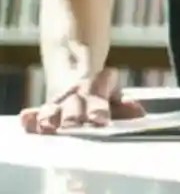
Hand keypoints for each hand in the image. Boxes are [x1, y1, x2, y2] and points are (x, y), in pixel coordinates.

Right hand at [18, 68, 145, 133]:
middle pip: (73, 107)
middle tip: (73, 125)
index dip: (98, 110)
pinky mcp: (44, 110)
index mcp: (97, 90)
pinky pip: (35, 115)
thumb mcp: (116, 94)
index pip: (98, 101)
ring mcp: (59, 102)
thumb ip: (127, 106)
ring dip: (51, 118)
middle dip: (74, 117)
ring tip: (49, 126)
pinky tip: (27, 119)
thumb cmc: (102, 91)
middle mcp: (76, 95)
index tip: (100, 120)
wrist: (75, 67)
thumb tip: (139, 113)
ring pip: (53, 110)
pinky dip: (31, 119)